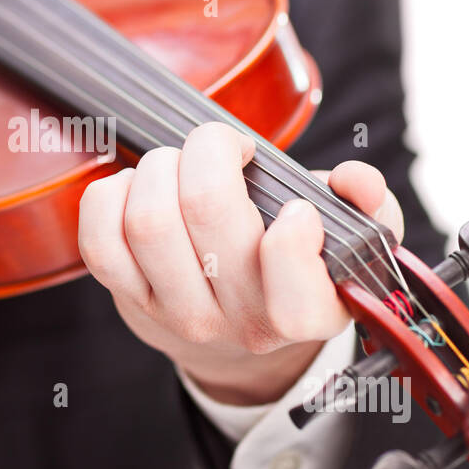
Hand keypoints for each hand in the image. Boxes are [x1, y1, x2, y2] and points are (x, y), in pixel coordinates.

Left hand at [77, 122, 403, 405]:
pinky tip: (139, 186)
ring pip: (148, 221)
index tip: (295, 207)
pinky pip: (101, 239)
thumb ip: (367, 203)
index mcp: (310, 311)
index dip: (291, 241)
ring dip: (160, 167)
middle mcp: (242, 320)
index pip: (295, 294)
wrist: (241, 321)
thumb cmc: (298, 261)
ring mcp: (180, 313)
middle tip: (223, 147)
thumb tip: (355, 180)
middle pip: (204, 212)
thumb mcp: (351, 237)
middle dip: (210, 151)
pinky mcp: (130, 299)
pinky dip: (113, 194)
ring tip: (181, 163)